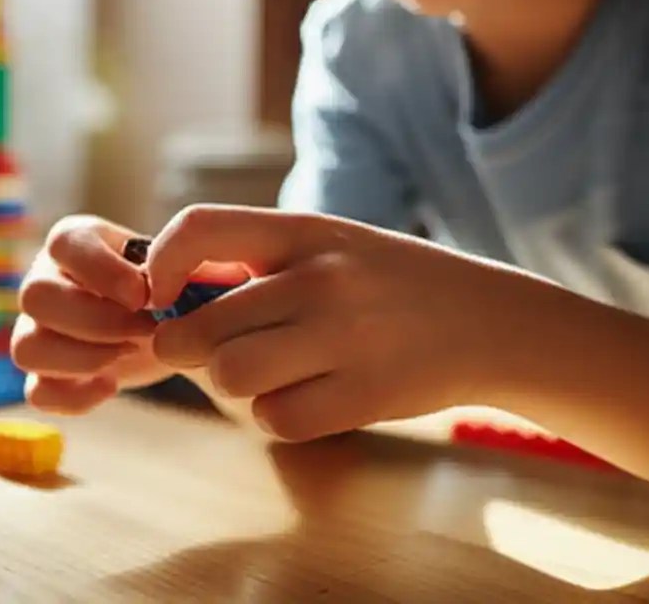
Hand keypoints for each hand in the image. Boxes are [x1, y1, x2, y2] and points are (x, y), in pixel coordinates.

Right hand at [12, 216, 175, 413]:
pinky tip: (111, 384)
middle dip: (97, 321)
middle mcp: (42, 280)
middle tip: (145, 328)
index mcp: (72, 241)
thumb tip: (150, 289)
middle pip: (35, 297)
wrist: (164, 323)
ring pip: (26, 348)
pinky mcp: (42, 374)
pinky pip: (38, 393)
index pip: (62, 243)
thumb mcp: (170, 266)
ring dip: (83, 359)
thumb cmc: (164, 285)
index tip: (142, 296)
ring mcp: (34, 329)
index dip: (101, 271)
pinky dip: (76, 397)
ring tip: (128, 353)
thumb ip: (166, 268)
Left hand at [145, 204, 574, 440]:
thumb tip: (165, 296)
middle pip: (199, 327)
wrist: (489, 322)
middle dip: (186, 348)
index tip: (160, 295)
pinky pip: (275, 419)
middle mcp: (321, 278)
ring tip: (266, 374)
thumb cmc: (387, 283)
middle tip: (209, 352)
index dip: (159, 266)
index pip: (197, 229)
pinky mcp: (364, 396)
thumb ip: (254, 263)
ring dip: (234, 385)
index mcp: (304, 230)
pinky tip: (305, 397)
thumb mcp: (328, 245)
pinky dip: (277, 416)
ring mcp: (345, 338)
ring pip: (230, 377)